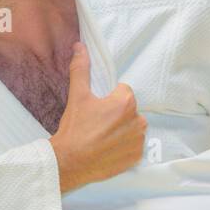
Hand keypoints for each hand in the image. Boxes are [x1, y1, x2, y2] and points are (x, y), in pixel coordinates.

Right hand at [49, 42, 146, 192]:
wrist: (70, 161)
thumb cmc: (75, 129)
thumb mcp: (77, 96)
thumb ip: (81, 69)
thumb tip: (80, 47)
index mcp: (126, 102)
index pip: (123, 92)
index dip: (108, 100)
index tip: (96, 110)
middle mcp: (138, 120)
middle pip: (129, 110)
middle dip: (116, 115)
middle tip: (96, 125)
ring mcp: (139, 140)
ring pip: (132, 128)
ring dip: (121, 131)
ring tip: (101, 138)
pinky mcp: (136, 156)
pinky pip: (133, 146)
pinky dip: (123, 147)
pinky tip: (108, 150)